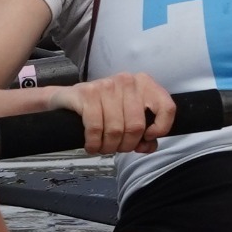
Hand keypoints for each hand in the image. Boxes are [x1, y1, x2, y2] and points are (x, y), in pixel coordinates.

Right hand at [49, 72, 173, 154]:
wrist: (65, 99)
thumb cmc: (102, 108)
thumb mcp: (127, 115)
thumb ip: (144, 132)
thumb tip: (149, 146)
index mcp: (144, 84)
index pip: (167, 108)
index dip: (161, 128)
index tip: (147, 138)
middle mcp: (128, 81)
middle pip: (137, 125)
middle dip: (127, 145)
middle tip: (117, 149)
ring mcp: (107, 86)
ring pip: (116, 129)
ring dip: (109, 147)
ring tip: (103, 148)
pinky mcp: (87, 93)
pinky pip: (96, 127)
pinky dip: (94, 143)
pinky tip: (92, 146)